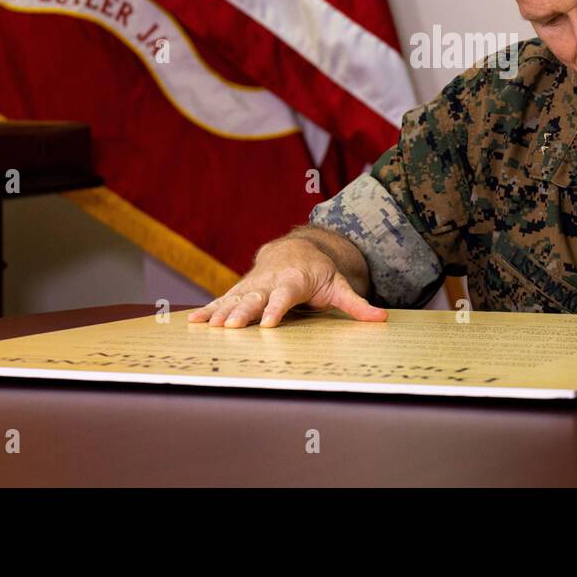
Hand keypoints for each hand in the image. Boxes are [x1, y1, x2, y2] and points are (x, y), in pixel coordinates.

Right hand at [188, 236, 387, 328]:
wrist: (294, 249)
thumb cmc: (319, 271)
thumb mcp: (339, 285)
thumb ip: (357, 304)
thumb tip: (382, 318)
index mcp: (294, 281)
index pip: (284, 296)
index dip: (275, 309)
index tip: (266, 324)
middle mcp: (269, 282)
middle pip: (254, 299)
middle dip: (242, 313)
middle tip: (230, 327)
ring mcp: (252, 285)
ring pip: (235, 299)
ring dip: (220, 313)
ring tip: (207, 326)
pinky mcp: (241, 290)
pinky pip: (222, 300)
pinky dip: (208, 310)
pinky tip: (193, 322)